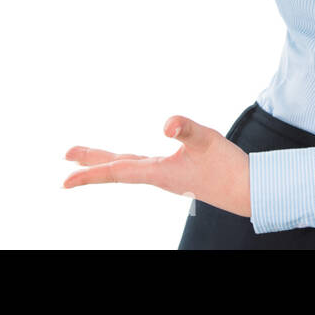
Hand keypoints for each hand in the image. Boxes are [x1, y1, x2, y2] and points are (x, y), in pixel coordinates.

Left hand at [62, 115, 251, 218]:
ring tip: (87, 159)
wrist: (249, 191)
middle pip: (117, 168)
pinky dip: (128, 163)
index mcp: (159, 172)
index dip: (90, 173)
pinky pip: (143, 168)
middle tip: (65, 159)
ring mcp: (168, 176)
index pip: (117, 170)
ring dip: (107, 162)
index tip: (64, 180)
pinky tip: (131, 160)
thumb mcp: (207, 140)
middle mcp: (158, 176)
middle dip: (90, 164)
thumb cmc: (228, 166)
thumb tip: (166, 124)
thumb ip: (186, 129)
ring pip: (128, 168)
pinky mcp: (178, 174)